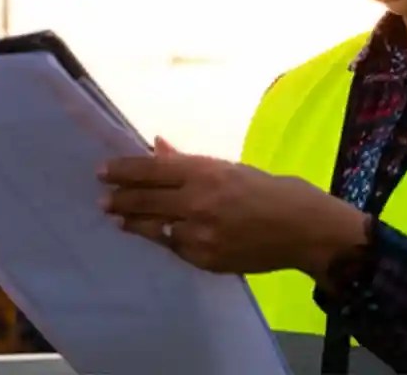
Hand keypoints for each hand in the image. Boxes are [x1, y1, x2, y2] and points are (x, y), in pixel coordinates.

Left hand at [98, 137, 368, 277]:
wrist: (303, 229)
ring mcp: (200, 233)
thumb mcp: (229, 168)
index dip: (124, 170)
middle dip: (120, 199)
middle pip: (146, 200)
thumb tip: (156, 147)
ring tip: (116, 218)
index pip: (152, 170)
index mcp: (206, 172)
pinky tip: (151, 234)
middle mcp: (198, 202)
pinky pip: (174, 247)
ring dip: (132, 222)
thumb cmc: (269, 190)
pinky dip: (160, 239)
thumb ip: (188, 163)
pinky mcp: (206, 259)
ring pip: (154, 227)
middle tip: (103, 197)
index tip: (103, 171)